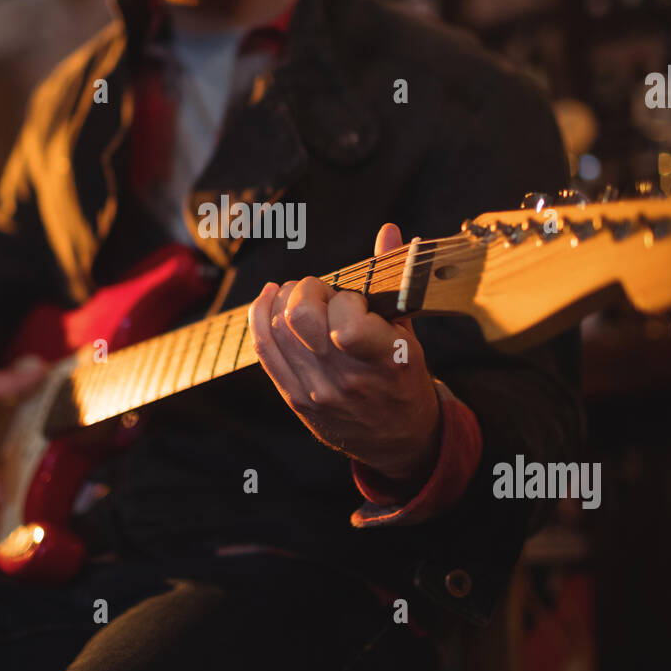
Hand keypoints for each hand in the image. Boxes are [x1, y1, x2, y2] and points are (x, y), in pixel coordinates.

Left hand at [248, 223, 440, 488]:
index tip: (354, 301)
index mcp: (385, 361)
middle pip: (301, 319)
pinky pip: (264, 351)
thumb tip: (390, 231)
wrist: (397, 440)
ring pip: (277, 330)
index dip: (345, 299)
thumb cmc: (404, 378)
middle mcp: (347, 379)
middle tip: (321, 292)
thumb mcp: (410, 333)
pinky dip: (259, 317)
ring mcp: (317, 391)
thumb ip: (393, 281)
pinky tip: (268, 299)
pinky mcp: (295, 398)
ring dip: (282, 300)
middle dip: (307, 290)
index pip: (346, 322)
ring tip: (297, 294)